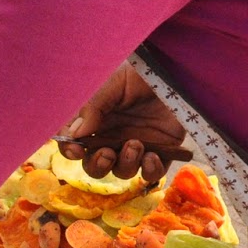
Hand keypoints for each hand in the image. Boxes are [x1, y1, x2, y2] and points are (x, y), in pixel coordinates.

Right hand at [59, 64, 187, 182]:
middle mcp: (113, 137)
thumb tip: (75, 134)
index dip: (70, 149)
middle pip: (94, 165)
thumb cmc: (143, 73)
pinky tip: (152, 156)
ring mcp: (136, 147)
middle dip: (97, 165)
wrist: (178, 73)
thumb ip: (93, 107)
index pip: (73, 141)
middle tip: (107, 153)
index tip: (76, 149)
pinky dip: (150, 170)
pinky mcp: (161, 153)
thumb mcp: (114, 82)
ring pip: (121, 171)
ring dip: (125, 164)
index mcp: (96, 120)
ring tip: (136, 144)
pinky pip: (151, 174)